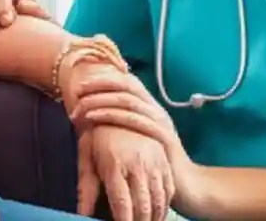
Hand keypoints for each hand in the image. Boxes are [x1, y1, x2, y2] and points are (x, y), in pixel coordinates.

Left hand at [71, 73, 205, 211]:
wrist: (188, 186)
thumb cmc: (159, 165)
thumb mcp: (141, 140)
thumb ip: (126, 125)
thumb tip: (101, 112)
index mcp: (151, 108)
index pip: (128, 82)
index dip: (105, 79)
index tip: (82, 84)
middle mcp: (156, 110)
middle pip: (126, 86)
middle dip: (100, 85)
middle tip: (78, 90)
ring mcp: (161, 122)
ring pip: (127, 100)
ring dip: (101, 100)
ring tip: (80, 105)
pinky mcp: (162, 136)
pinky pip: (134, 119)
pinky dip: (111, 115)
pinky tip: (93, 116)